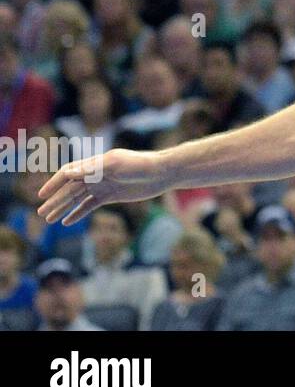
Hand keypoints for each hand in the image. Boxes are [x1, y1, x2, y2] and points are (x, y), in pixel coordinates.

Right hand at [37, 149, 168, 225]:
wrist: (161, 173)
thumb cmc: (139, 164)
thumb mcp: (115, 164)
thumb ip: (91, 169)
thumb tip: (66, 173)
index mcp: (94, 164)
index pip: (68, 173)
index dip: (54, 183)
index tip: (42, 195)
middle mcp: (96, 174)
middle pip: (70, 189)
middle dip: (55, 201)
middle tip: (41, 213)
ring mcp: (102, 185)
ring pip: (77, 198)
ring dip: (63, 208)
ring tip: (49, 219)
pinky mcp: (110, 196)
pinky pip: (89, 205)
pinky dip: (78, 213)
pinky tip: (67, 221)